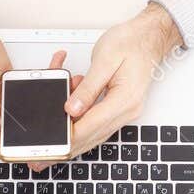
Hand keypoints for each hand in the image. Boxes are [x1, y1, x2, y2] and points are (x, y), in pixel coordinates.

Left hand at [64, 4, 181, 158]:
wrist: (148, 38)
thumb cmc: (130, 43)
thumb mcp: (105, 59)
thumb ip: (88, 87)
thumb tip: (72, 109)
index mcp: (125, 99)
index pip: (91, 126)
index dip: (69, 136)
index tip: (51, 142)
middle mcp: (128, 110)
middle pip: (92, 136)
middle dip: (67, 146)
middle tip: (45, 155)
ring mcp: (125, 112)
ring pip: (95, 135)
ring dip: (74, 141)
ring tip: (52, 149)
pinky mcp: (120, 109)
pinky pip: (99, 126)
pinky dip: (82, 129)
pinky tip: (68, 129)